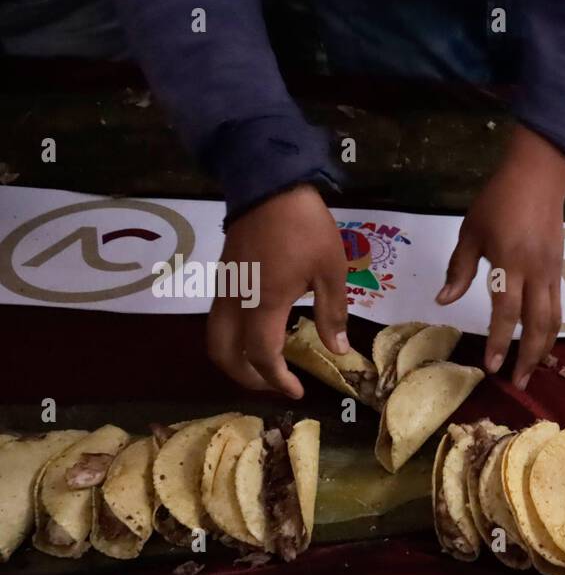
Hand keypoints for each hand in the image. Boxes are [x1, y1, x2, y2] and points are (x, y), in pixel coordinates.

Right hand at [209, 184, 348, 397]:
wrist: (268, 183)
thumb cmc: (305, 227)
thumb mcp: (331, 271)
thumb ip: (332, 314)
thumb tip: (339, 350)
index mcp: (263, 304)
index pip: (261, 356)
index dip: (277, 380)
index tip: (297, 391)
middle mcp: (235, 300)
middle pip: (222, 353)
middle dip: (245, 377)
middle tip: (274, 384)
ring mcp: (224, 286)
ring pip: (215, 336)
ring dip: (235, 358)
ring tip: (266, 366)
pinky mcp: (223, 275)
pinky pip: (220, 317)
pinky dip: (234, 337)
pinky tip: (262, 334)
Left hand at [436, 125, 564, 389]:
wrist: (538, 177)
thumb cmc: (498, 201)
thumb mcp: (471, 231)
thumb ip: (459, 269)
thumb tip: (444, 300)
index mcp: (510, 263)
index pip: (506, 311)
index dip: (498, 341)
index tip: (491, 366)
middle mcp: (536, 274)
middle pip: (538, 325)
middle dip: (529, 357)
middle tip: (519, 383)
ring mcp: (552, 273)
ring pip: (554, 321)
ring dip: (544, 349)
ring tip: (532, 371)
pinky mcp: (559, 271)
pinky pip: (558, 309)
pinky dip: (550, 331)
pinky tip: (541, 343)